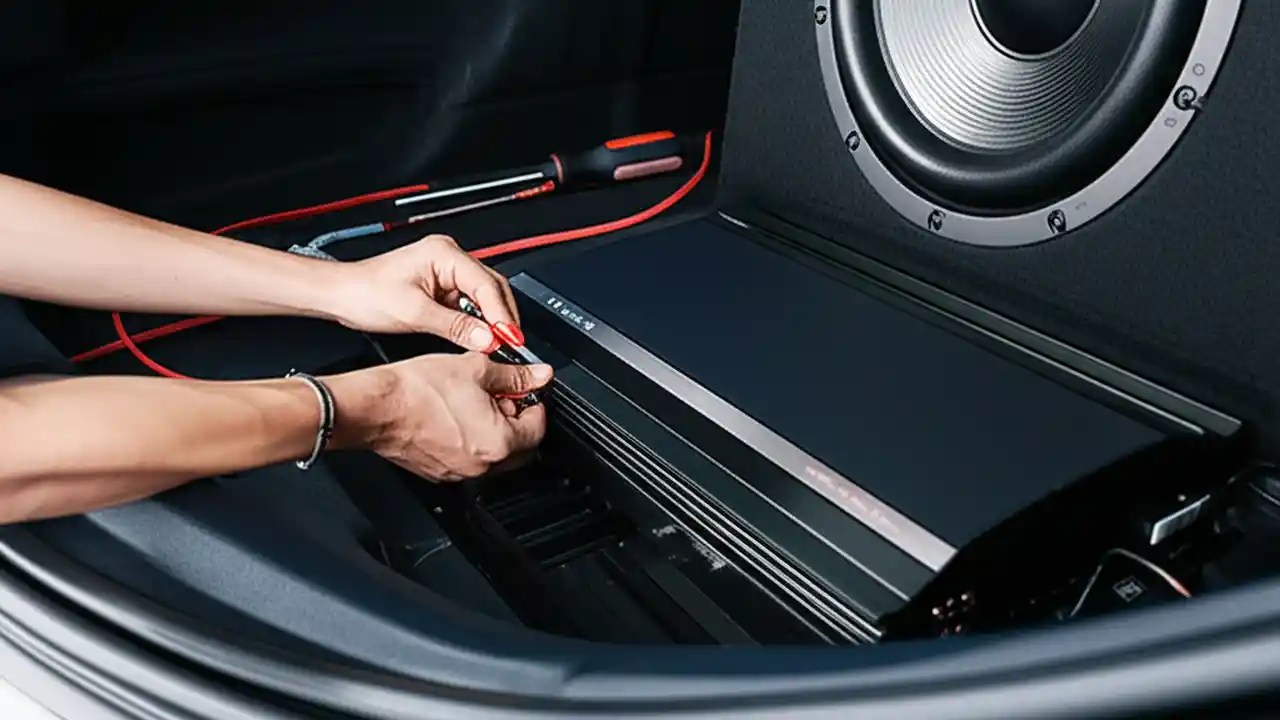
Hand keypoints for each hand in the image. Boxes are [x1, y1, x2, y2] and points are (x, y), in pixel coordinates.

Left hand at [328, 234, 519, 351]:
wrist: (340, 295)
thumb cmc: (365, 293)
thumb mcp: (414, 313)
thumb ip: (455, 327)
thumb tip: (487, 338)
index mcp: (445, 253)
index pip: (486, 285)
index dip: (502, 314)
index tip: (511, 338)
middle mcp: (449, 257)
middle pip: (491, 288)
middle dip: (503, 317)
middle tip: (512, 344)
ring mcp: (447, 271)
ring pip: (483, 297)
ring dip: (491, 321)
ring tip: (499, 344)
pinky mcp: (442, 286)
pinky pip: (469, 304)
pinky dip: (477, 322)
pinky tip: (481, 337)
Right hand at [328, 352, 552, 480]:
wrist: (374, 407)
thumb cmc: (416, 390)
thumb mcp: (476, 369)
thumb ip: (515, 375)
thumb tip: (538, 375)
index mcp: (499, 443)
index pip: (538, 429)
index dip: (536, 404)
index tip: (529, 390)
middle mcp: (482, 466)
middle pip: (521, 448)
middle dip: (520, 421)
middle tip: (507, 395)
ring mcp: (460, 473)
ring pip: (495, 455)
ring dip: (497, 431)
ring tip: (478, 402)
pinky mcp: (439, 473)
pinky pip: (469, 460)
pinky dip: (473, 441)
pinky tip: (458, 416)